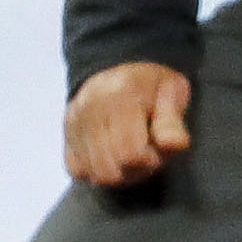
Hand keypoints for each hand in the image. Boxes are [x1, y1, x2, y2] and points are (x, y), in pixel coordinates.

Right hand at [64, 62, 192, 186]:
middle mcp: (90, 109)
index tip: (158, 149)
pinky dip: (97, 170)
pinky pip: (78, 170)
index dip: (150, 161)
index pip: (131, 155)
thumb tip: (174, 145)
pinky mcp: (66, 133)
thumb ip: (173, 121)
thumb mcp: (173, 92)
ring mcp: (74, 122)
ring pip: (95, 174)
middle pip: (111, 170)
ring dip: (118, 173)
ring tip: (131, 155)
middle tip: (147, 153)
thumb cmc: (153, 86)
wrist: (119, 67)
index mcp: (122, 96)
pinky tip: (112, 155)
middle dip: (136, 170)